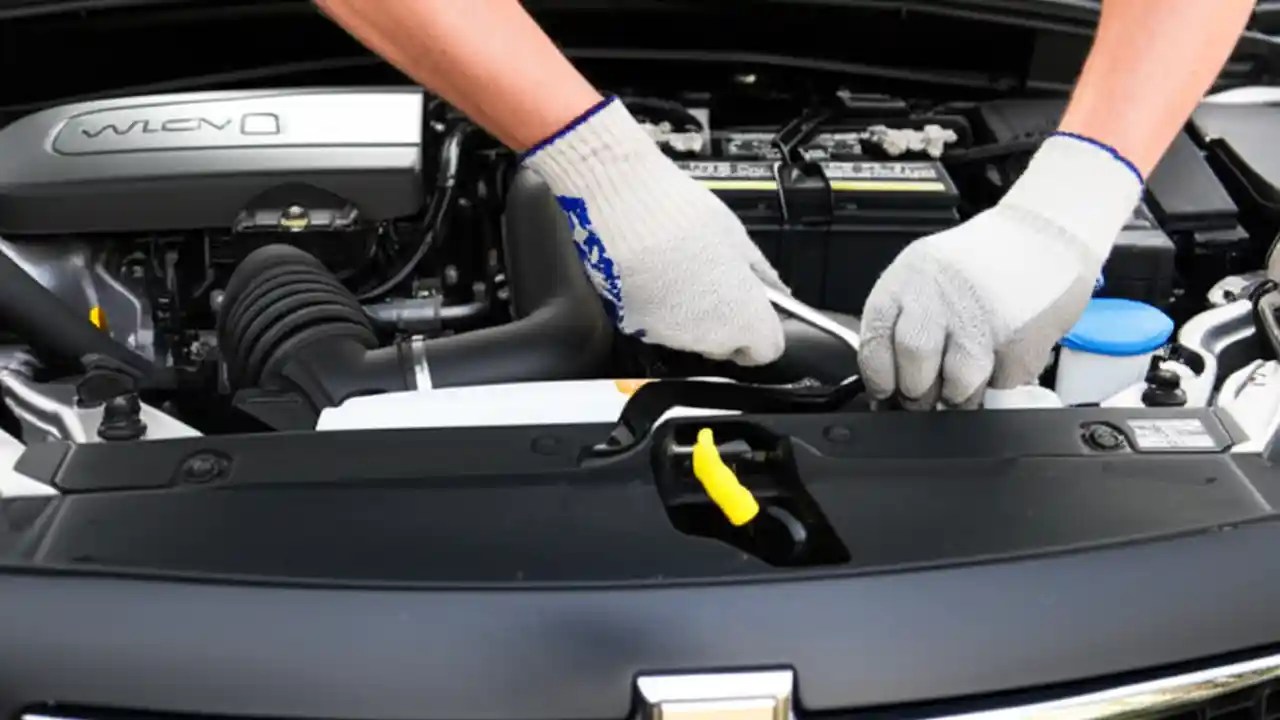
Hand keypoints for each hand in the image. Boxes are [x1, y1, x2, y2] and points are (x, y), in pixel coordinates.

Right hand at [525, 97, 785, 365]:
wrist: (620, 209)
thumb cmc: (682, 216)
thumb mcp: (736, 236)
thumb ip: (760, 272)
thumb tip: (774, 288)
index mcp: (742, 318)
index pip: (766, 349)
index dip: (765, 327)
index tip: (760, 308)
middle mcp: (706, 338)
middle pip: (727, 345)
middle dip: (727, 320)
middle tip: (718, 280)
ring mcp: (667, 336)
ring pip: (691, 335)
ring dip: (693, 312)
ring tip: (681, 270)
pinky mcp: (633, 327)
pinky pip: (657, 324)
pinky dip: (660, 307)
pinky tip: (655, 274)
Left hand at [858, 134, 1142, 408]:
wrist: (1046, 233)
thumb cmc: (981, 260)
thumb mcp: (925, 274)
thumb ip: (903, 319)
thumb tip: (886, 382)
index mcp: (906, 280)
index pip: (875, 342)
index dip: (879, 377)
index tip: (887, 390)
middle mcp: (938, 297)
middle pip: (914, 365)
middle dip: (917, 392)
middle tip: (926, 394)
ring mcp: (981, 319)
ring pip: (958, 384)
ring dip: (959, 394)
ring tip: (966, 379)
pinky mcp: (1020, 340)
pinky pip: (1000, 384)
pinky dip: (998, 382)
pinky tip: (1000, 359)